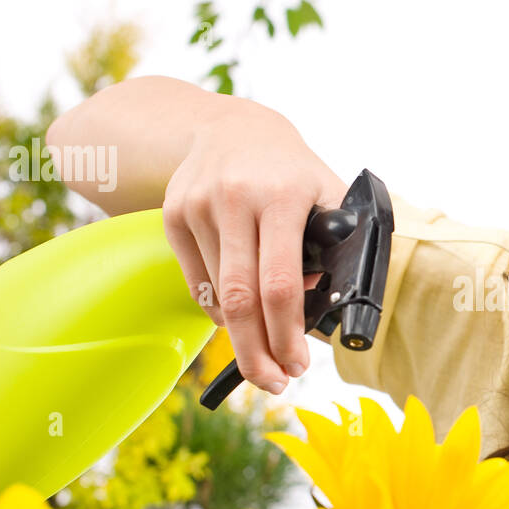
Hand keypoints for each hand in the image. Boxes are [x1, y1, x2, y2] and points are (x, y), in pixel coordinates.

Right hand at [161, 102, 347, 392]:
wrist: (230, 126)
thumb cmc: (290, 170)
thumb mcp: (328, 192)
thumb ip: (337, 243)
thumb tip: (328, 302)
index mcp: (281, 196)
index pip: (281, 282)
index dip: (288, 333)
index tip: (298, 364)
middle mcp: (234, 199)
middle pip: (241, 299)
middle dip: (258, 352)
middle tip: (273, 382)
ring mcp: (197, 207)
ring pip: (217, 296)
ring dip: (242, 336)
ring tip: (263, 356)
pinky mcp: (172, 216)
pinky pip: (196, 283)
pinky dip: (218, 311)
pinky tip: (239, 319)